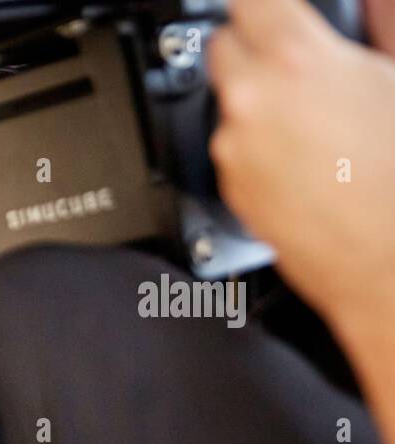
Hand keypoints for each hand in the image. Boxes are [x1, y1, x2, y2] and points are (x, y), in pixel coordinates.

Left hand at [207, 0, 394, 336]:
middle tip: (298, 62)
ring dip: (260, 103)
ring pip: (231, 104)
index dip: (266, 4)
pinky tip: (306, 162)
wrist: (388, 258)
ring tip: (316, 124)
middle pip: (223, 46)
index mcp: (295, 64)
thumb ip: (379, 24)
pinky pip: (235, 150)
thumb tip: (370, 4)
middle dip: (255, 47)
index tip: (272, 8)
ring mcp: (235, 152)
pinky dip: (259, 147)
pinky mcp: (231, 191)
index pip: (249, 1)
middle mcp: (250, 105)